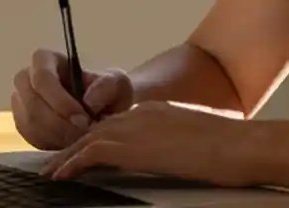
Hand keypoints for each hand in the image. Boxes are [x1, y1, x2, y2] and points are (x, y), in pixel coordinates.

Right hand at [11, 49, 134, 150]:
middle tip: (84, 135)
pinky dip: (52, 145)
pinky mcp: (23, 125)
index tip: (83, 119)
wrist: (103, 109)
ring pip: (31, 125)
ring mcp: (21, 103)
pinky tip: (71, 143)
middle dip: (60, 124)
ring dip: (58, 136)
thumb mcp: (116, 83)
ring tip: (81, 139)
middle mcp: (26, 79)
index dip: (60, 101)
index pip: (42, 78)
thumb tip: (88, 101)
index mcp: (44, 59)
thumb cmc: (108, 90)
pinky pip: (31, 139)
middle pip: (33, 105)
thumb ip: (106, 87)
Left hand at [40, 101, 256, 187]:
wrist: (238, 145)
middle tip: (56, 163)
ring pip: (87, 140)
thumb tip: (174, 158)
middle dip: (74, 146)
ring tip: (49, 173)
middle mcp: (140, 114)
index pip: (115, 124)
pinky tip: (59, 177)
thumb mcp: (196, 142)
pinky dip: (71, 164)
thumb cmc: (230, 149)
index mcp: (155, 111)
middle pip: (96, 129)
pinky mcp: (131, 146)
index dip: (95, 139)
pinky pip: (90, 154)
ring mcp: (134, 127)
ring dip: (65, 157)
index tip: (82, 153)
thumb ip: (176, 144)